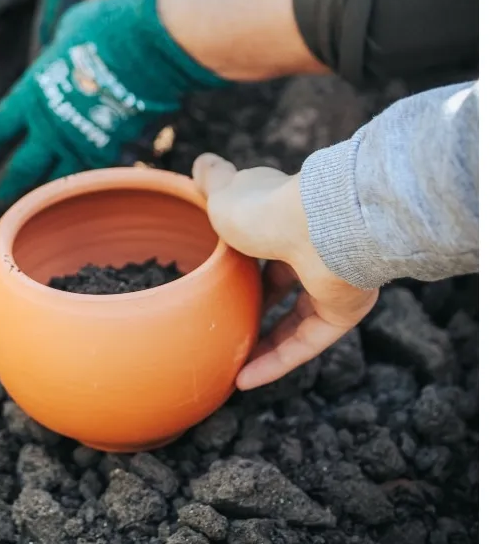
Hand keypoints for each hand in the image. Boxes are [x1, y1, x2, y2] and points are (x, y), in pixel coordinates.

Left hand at [0, 0, 224, 224]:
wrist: (153, 46)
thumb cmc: (110, 27)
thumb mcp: (70, 28)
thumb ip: (58, 47)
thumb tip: (59, 51)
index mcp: (33, 93)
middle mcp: (52, 127)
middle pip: (19, 168)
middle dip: (0, 191)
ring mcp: (85, 144)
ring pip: (56, 185)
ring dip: (39, 203)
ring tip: (27, 218)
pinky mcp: (118, 154)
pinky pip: (97, 179)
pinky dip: (88, 190)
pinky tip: (83, 200)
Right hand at [192, 153, 377, 388]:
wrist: (318, 226)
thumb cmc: (264, 208)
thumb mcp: (222, 192)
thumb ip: (210, 180)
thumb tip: (200, 163)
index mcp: (285, 218)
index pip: (264, 244)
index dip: (241, 263)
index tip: (218, 280)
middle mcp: (312, 248)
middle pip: (282, 284)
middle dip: (254, 306)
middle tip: (224, 326)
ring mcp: (330, 280)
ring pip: (296, 320)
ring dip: (262, 344)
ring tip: (229, 368)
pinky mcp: (343, 310)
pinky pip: (307, 342)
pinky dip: (277, 362)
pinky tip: (244, 380)